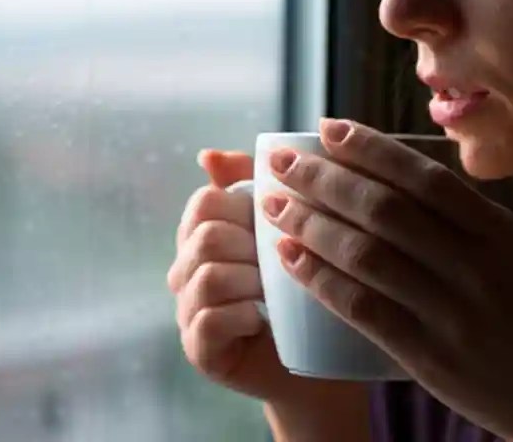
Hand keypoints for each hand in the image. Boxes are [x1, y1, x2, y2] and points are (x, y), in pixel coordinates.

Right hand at [167, 149, 360, 409]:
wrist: (325, 357)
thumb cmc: (306, 286)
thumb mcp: (289, 227)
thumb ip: (254, 183)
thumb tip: (207, 155)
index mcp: (203, 234)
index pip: (205, 201)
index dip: (246, 209)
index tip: (278, 228)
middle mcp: (187, 270)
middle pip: (206, 235)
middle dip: (252, 247)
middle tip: (282, 263)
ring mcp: (189, 312)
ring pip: (208, 276)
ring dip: (252, 281)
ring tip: (275, 292)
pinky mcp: (200, 350)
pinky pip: (210, 319)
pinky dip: (243, 315)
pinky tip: (262, 320)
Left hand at [261, 119, 512, 440]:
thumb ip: (491, 224)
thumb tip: (437, 185)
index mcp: (503, 234)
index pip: (425, 177)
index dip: (370, 148)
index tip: (327, 129)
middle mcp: (477, 267)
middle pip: (384, 208)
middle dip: (324, 178)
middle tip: (281, 164)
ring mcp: (452, 313)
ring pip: (365, 254)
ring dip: (310, 223)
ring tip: (274, 205)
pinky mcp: (429, 357)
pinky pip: (362, 309)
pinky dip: (319, 279)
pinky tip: (289, 259)